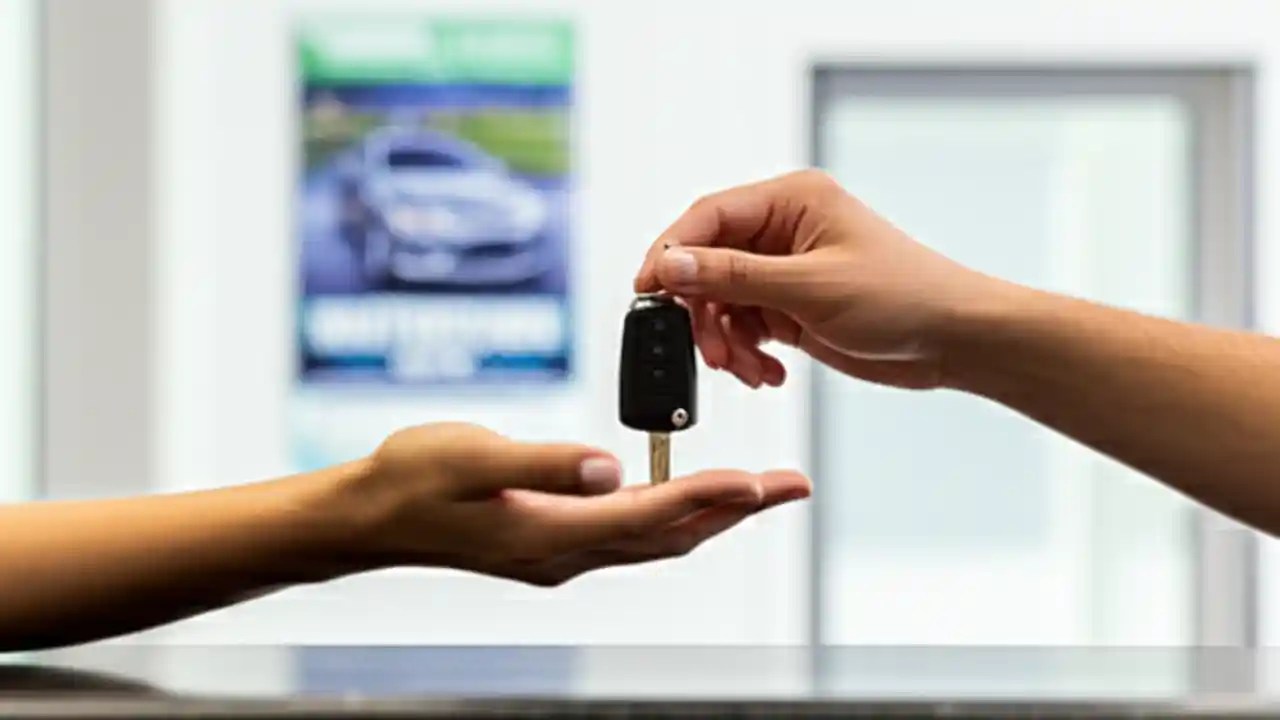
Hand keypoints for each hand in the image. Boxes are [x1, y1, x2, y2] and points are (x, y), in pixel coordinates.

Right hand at [329, 423, 809, 586]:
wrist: (371, 516)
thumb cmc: (413, 478)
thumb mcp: (474, 456)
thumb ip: (547, 463)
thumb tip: (613, 466)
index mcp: (552, 532)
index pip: (650, 515)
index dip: (709, 497)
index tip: (761, 480)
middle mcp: (566, 553)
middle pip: (671, 536)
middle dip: (736, 511)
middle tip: (791, 486)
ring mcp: (560, 554)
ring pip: (655, 540)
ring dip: (710, 516)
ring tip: (757, 492)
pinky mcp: (552, 544)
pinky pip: (630, 536)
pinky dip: (670, 516)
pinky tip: (681, 498)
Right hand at [634, 169, 1005, 389]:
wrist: (953, 341)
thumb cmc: (902, 298)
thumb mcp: (810, 287)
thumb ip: (734, 276)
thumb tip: (669, 264)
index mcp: (790, 201)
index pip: (707, 217)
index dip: (670, 252)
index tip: (645, 290)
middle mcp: (782, 230)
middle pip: (707, 264)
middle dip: (702, 312)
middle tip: (709, 350)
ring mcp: (785, 270)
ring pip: (721, 302)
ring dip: (724, 341)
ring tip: (747, 370)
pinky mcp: (790, 307)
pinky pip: (744, 328)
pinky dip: (746, 355)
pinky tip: (768, 374)